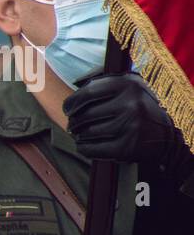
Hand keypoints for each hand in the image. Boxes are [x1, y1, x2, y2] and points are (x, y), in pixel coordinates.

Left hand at [65, 71, 179, 165]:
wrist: (167, 135)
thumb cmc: (140, 109)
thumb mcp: (130, 89)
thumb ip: (104, 86)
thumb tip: (71, 98)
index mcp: (129, 85)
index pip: (88, 92)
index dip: (72, 102)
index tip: (67, 109)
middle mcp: (131, 104)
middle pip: (85, 114)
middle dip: (74, 121)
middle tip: (73, 125)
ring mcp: (130, 126)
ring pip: (87, 133)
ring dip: (78, 135)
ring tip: (79, 134)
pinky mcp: (127, 147)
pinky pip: (92, 149)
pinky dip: (83, 148)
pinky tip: (84, 145)